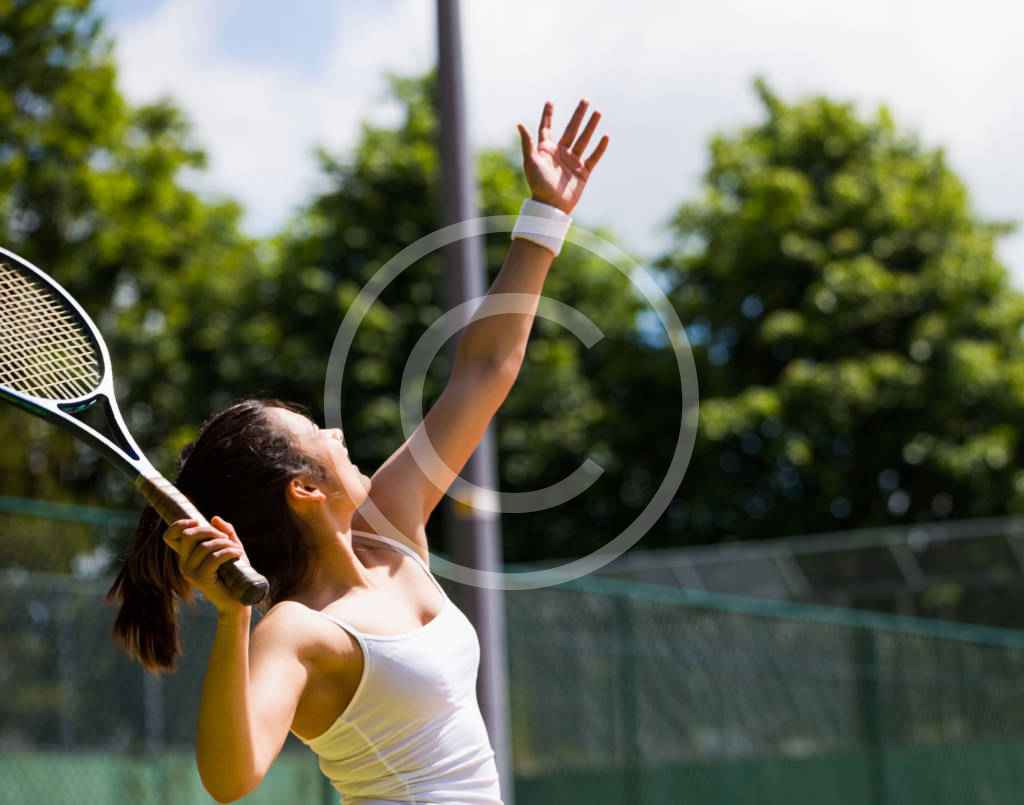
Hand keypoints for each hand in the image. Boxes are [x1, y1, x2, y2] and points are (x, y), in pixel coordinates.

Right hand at [163, 516, 250, 615]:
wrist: (237, 600)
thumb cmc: (234, 573)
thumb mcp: (230, 548)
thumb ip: (225, 533)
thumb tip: (215, 518)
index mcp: (186, 556)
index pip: (170, 536)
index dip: (179, 524)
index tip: (197, 521)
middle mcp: (183, 563)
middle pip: (188, 535)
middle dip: (210, 531)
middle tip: (226, 538)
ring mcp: (190, 572)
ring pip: (204, 547)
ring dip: (224, 543)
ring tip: (236, 549)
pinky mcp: (201, 579)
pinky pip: (214, 558)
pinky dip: (228, 552)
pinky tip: (237, 554)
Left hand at [517, 98, 608, 214]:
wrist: (551, 206)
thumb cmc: (538, 184)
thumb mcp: (531, 161)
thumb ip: (527, 142)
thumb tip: (519, 123)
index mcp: (546, 150)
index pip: (547, 128)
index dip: (548, 115)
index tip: (550, 102)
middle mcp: (560, 153)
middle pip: (571, 129)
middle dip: (578, 115)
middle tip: (585, 100)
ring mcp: (572, 162)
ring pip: (584, 140)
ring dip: (591, 126)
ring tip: (598, 112)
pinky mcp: (583, 172)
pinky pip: (593, 157)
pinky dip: (600, 148)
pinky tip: (605, 136)